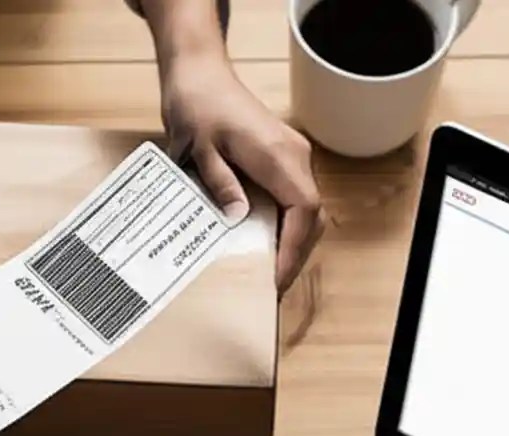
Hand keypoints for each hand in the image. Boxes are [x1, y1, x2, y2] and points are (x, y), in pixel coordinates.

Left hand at [160, 53, 324, 290]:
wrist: (199, 74)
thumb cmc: (196, 106)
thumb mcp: (198, 148)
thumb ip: (219, 182)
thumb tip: (236, 217)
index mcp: (277, 155)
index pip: (303, 210)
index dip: (293, 248)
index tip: (275, 279)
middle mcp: (294, 156)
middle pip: (311, 215)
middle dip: (295, 254)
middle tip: (270, 288)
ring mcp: (291, 156)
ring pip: (306, 209)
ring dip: (292, 241)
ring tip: (267, 273)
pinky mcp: (282, 158)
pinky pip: (294, 198)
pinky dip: (286, 225)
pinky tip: (264, 245)